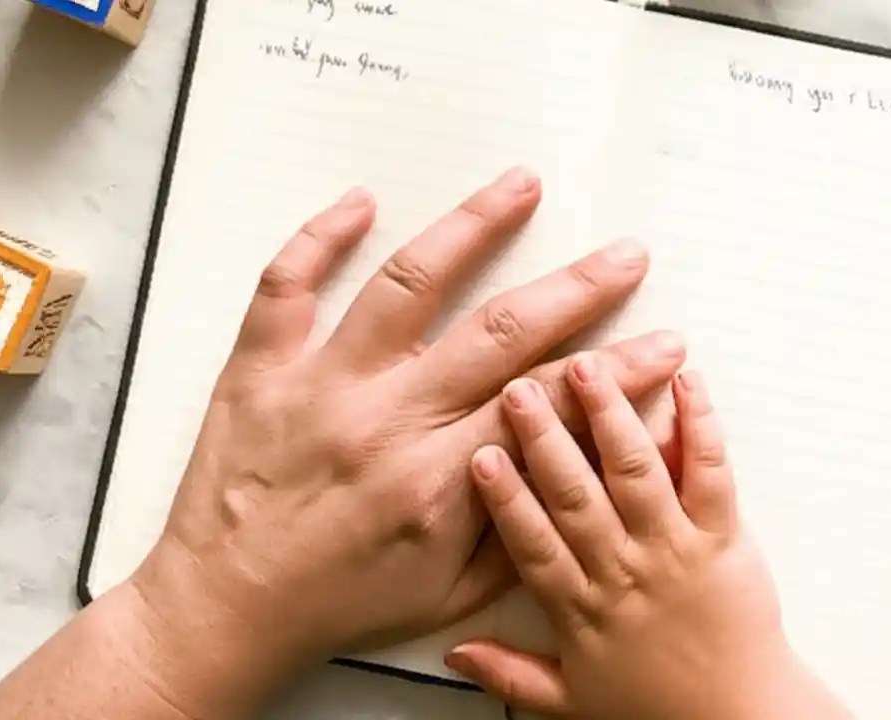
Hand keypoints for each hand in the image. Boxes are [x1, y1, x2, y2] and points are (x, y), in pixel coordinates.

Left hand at [115, 168, 685, 716]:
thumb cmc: (340, 604)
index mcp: (439, 479)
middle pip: (501, 329)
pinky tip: (359, 201)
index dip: (620, 370)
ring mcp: (320, 385)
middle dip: (578, 287)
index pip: (551, 402)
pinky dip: (319, 237)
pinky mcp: (262, 370)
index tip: (664, 343)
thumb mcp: (449, 595)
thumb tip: (571, 464)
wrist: (226, 609)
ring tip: (521, 186)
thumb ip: (516, 529)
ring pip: (406, 284)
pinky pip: (286, 287)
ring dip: (472, 227)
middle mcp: (386, 420)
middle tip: (624, 254)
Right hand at [449, 358, 848, 719]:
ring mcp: (676, 549)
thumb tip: (450, 654)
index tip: (478, 453)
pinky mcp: (724, 537)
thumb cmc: (655, 709)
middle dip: (546, 438)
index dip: (505, 498)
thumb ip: (508, 672)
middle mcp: (624, 570)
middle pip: (577, 495)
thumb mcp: (569, 702)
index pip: (533, 543)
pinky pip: (712, 473)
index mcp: (581, 607)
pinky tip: (687, 381)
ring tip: (587, 367)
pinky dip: (701, 425)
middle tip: (519, 389)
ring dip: (610, 416)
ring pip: (637, 472)